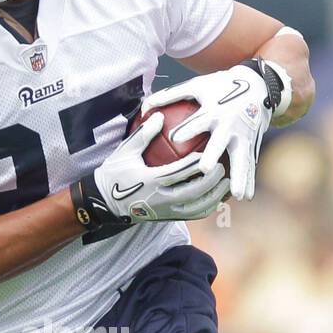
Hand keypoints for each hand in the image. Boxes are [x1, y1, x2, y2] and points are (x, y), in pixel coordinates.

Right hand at [89, 111, 230, 222]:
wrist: (105, 202)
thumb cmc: (115, 173)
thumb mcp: (126, 151)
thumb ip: (143, 134)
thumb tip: (160, 116)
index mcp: (150, 181)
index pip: (178, 173)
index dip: (195, 164)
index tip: (208, 153)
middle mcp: (159, 199)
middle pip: (192, 192)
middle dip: (210, 181)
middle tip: (223, 166)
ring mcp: (165, 210)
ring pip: (195, 208)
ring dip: (214, 196)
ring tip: (226, 182)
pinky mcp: (168, 217)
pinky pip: (192, 215)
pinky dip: (207, 207)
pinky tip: (217, 197)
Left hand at [141, 63, 274, 200]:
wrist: (257, 86)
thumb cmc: (220, 87)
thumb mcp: (197, 86)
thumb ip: (170, 96)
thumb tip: (144, 108)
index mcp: (214, 110)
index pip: (198, 121)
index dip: (188, 128)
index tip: (175, 138)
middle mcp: (229, 124)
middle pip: (220, 142)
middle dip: (214, 154)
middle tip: (205, 169)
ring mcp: (243, 136)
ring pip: (240, 158)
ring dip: (239, 176)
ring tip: (236, 195)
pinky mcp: (252, 143)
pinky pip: (250, 164)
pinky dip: (249, 180)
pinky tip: (245, 197)